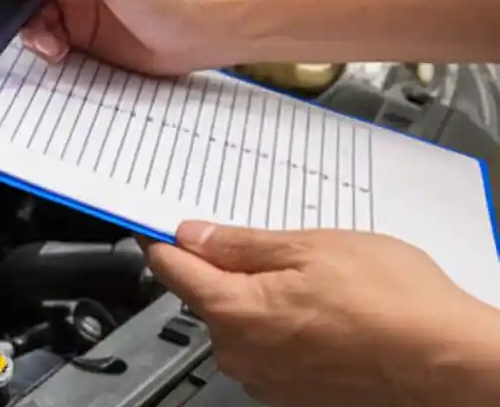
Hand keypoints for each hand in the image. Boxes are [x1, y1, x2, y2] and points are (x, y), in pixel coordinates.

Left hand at [143, 222, 499, 406]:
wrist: (452, 364)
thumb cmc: (394, 304)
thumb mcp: (311, 247)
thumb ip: (241, 244)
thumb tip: (193, 235)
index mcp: (233, 311)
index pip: (169, 268)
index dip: (164, 238)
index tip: (159, 222)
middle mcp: (240, 354)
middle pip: (208, 296)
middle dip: (229, 267)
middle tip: (276, 244)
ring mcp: (267, 379)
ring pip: (243, 323)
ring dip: (264, 298)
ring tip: (318, 281)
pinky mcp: (295, 393)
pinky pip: (272, 348)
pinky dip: (288, 326)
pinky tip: (328, 311)